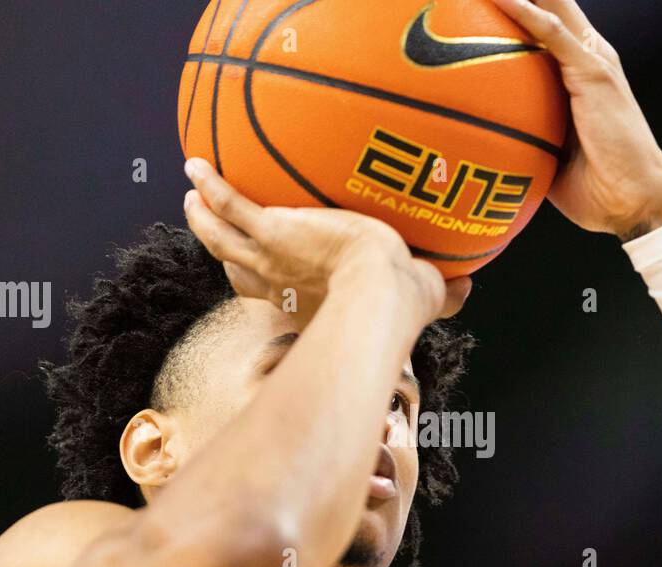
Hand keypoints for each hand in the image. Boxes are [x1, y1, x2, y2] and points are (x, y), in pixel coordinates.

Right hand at [183, 158, 471, 320]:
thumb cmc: (403, 305)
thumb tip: (469, 290)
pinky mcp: (271, 230)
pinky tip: (195, 166)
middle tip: (211, 229)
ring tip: (192, 196)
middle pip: (238, 268)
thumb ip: (446, 295)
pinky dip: (210, 186)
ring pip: (222, 237)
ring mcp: (271, 257)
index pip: (274, 293)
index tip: (257, 274)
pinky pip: (230, 203)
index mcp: (307, 300)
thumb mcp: (424, 297)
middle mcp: (282, 283)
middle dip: (223, 249)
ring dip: (204, 217)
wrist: (381, 290)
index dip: (261, 284)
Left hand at [491, 0, 661, 238]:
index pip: (544, 27)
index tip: (474, 10)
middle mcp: (587, 57)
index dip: (516, 12)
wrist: (632, 201)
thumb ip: (524, 133)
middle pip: (550, 7)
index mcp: (578, 71)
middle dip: (514, 1)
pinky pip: (552, 31)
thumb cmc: (594, 186)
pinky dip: (524, 11)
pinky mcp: (593, 72)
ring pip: (551, 7)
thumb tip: (483, 141)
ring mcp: (592, 60)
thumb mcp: (549, 152)